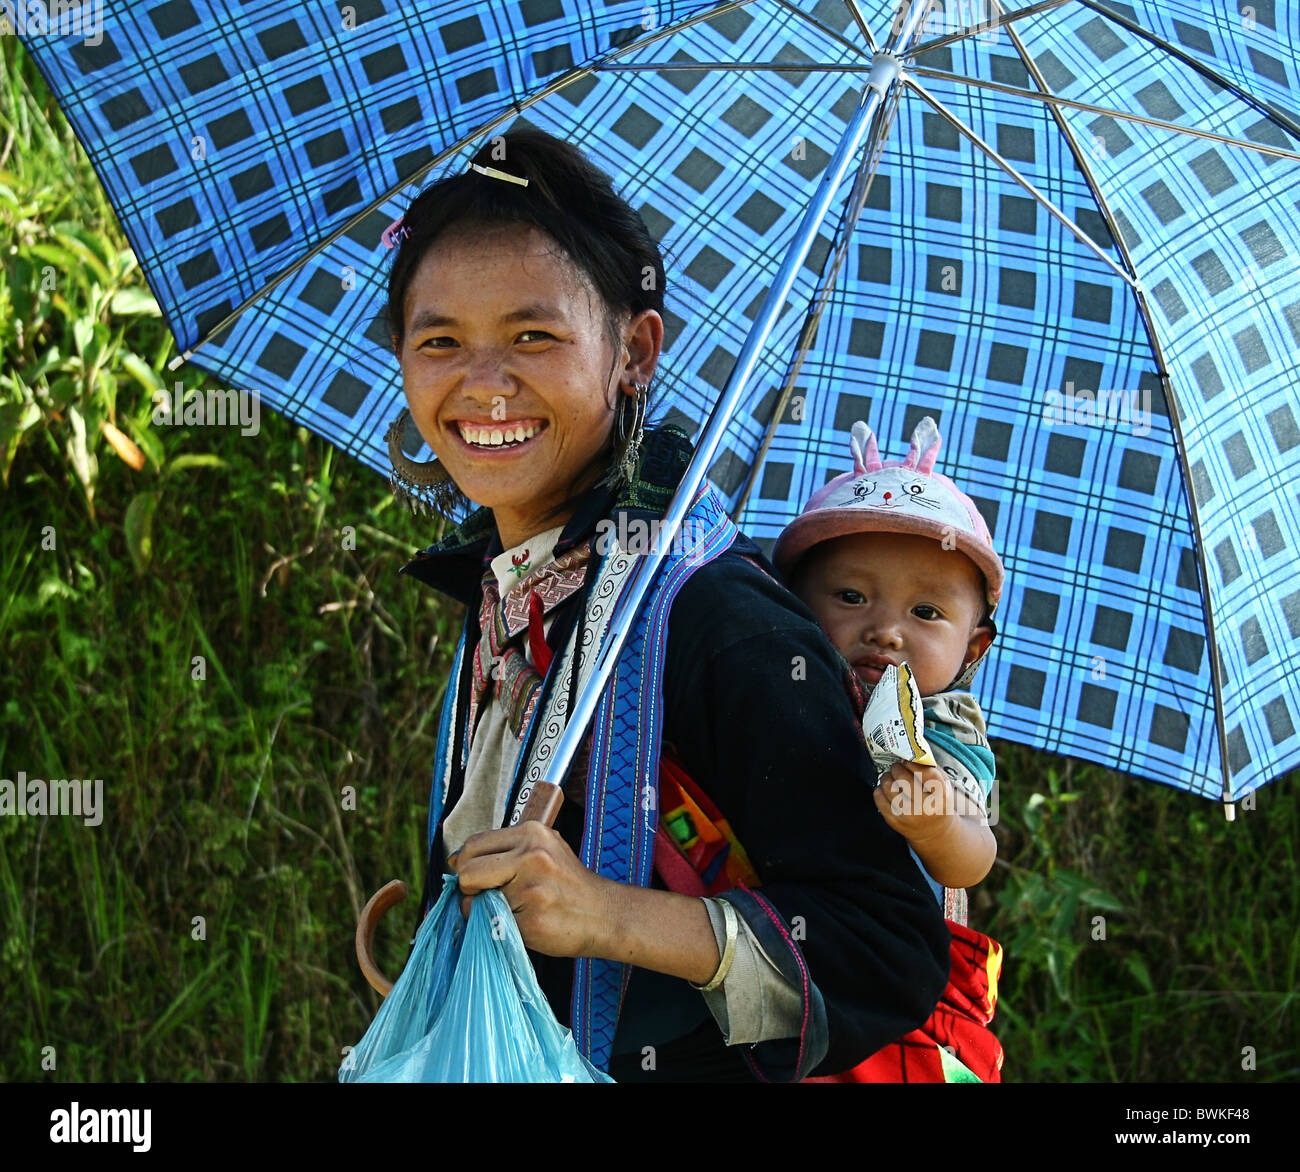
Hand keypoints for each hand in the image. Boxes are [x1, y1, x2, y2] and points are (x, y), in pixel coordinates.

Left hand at [449, 821, 616, 959]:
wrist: (604, 914)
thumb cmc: (568, 886)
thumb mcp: (543, 851)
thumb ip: (506, 851)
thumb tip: (458, 861)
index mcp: (532, 833)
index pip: (473, 844)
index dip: (467, 865)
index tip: (475, 878)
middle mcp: (531, 854)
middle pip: (467, 870)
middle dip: (469, 888)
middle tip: (488, 896)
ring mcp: (532, 886)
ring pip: (475, 900)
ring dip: (484, 909)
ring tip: (514, 909)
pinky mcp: (532, 917)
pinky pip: (491, 923)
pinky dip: (497, 926)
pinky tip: (523, 922)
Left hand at [873, 761, 956, 848]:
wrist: (934, 832)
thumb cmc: (937, 801)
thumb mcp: (943, 785)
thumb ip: (930, 767)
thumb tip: (909, 753)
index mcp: (941, 795)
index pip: (924, 772)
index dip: (912, 763)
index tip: (906, 760)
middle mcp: (925, 807)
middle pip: (903, 778)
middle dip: (896, 768)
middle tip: (896, 767)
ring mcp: (909, 816)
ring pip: (888, 787)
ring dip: (886, 777)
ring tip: (890, 777)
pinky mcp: (895, 821)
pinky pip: (879, 798)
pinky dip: (880, 789)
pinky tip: (886, 789)